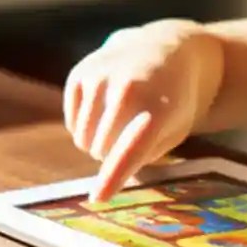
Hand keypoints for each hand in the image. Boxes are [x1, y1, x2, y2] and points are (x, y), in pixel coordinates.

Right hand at [64, 19, 222, 201]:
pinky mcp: (80, 74)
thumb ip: (146, 154)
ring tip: (120, 121)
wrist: (163, 49)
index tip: (98, 197)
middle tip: (131, 135)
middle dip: (113, 154)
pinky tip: (104, 109)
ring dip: (98, 141)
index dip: (113, 175)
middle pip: (101, 150)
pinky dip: (85, 125)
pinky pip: (72, 123)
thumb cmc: (172, 99)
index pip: (131, 148)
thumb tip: (110, 184)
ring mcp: (100, 78)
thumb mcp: (175, 128)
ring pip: (83, 138)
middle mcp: (127, 88)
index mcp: (159, 108)